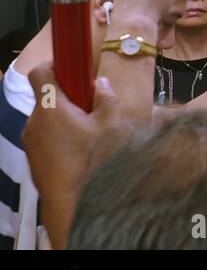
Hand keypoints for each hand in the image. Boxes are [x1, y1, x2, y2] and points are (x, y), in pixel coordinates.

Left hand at [23, 63, 124, 248]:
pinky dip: (62, 139)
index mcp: (51, 107)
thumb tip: (100, 84)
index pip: (41, 72)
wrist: (73, 204)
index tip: (73, 70)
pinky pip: (47, 140)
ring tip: (91, 136)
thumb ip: (107, 98)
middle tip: (94, 110)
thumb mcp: (112, 124)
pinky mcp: (34, 160)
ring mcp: (31, 142)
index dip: (56, 65)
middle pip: (48, 98)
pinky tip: (82, 153)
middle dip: (69, 99)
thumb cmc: (93, 161)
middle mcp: (34, 122)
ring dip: (66, 121)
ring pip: (48, 121)